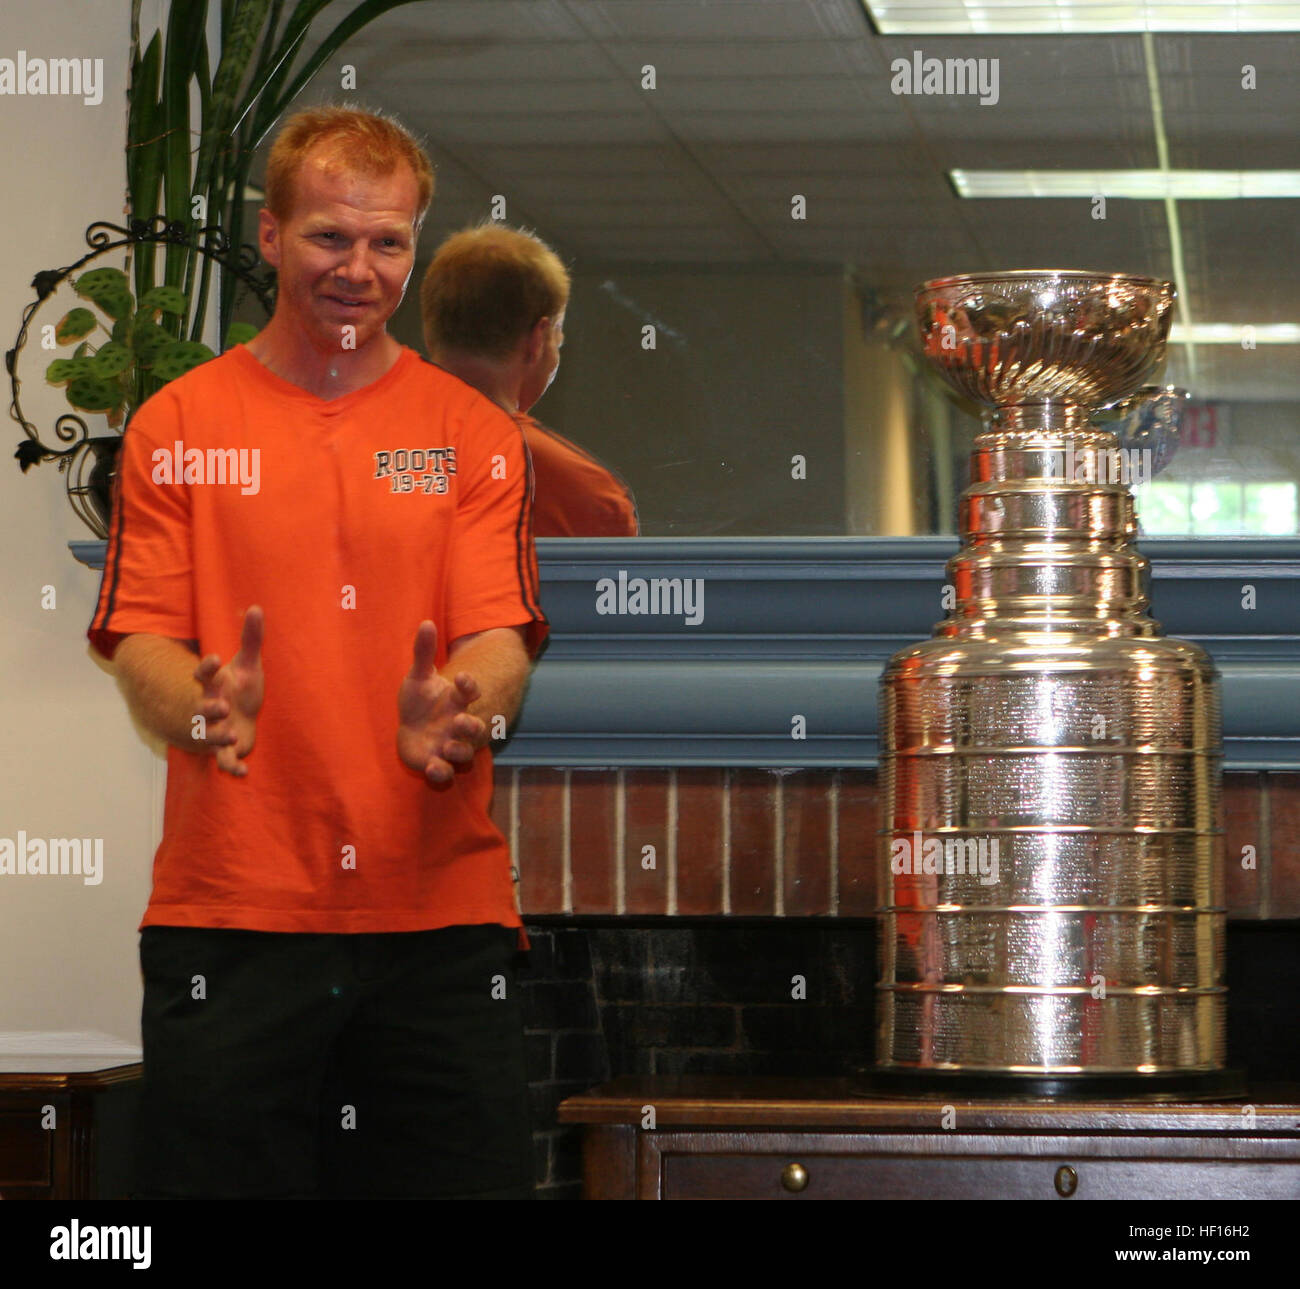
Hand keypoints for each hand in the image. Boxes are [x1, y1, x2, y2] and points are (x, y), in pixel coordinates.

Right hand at [193, 606, 264, 776]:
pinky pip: (225, 760)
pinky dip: (232, 766)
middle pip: (203, 707)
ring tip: (231, 735)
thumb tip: (255, 607)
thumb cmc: (240, 688)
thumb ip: (251, 638)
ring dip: (218, 736)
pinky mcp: (225, 749)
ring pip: (210, 735)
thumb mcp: (249, 663)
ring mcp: (214, 729)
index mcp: (213, 686)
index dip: (207, 667)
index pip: (203, 674)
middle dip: (209, 708)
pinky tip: (243, 772)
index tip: (216, 658)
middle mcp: (209, 708)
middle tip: (221, 705)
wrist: (238, 718)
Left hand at [397, 620, 486, 784]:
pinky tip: (434, 768)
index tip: (460, 677)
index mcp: (457, 701)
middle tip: (460, 721)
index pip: (470, 691)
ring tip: (449, 746)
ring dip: (460, 750)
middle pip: (476, 727)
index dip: (469, 685)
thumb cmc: (420, 701)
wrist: (412, 729)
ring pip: (465, 752)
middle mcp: (459, 724)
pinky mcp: (439, 762)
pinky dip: (442, 772)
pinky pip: (447, 772)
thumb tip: (426, 623)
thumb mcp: (419, 676)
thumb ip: (424, 653)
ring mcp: (451, 745)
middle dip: (471, 725)